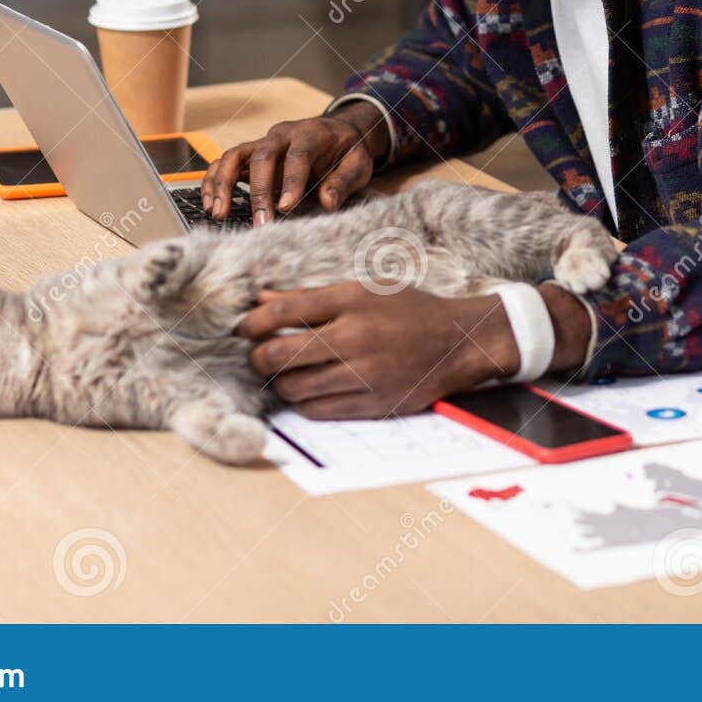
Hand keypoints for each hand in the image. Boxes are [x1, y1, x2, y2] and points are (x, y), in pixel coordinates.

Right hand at [200, 102, 388, 223]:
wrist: (337, 133)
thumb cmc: (347, 151)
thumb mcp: (358, 164)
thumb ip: (344, 181)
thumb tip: (328, 201)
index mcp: (310, 134)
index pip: (297, 156)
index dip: (291, 181)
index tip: (286, 207)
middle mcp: (281, 135)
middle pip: (262, 156)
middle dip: (259, 191)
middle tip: (261, 223)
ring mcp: (262, 142)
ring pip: (234, 155)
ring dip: (223, 184)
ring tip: (218, 213)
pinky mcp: (250, 154)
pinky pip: (225, 162)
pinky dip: (213, 180)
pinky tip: (210, 204)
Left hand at [239, 283, 515, 417]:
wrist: (458, 343)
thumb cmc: (408, 311)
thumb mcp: (364, 291)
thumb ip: (312, 297)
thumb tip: (263, 301)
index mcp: (353, 300)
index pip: (284, 311)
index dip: (252, 322)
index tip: (244, 328)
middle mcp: (357, 336)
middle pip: (281, 353)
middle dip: (258, 357)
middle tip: (258, 355)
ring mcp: (365, 374)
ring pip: (294, 387)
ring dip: (280, 383)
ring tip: (285, 374)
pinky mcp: (373, 404)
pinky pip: (318, 410)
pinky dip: (304, 402)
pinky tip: (309, 390)